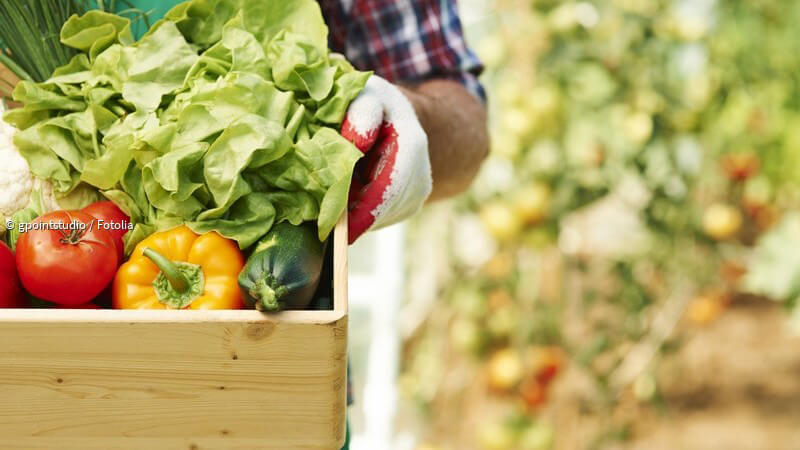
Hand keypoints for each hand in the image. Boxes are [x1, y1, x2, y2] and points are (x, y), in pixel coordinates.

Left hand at [341, 75, 431, 243]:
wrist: (397, 118)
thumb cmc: (374, 103)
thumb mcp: (366, 95)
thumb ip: (362, 111)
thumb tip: (356, 142)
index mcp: (411, 147)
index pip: (388, 190)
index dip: (363, 213)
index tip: (338, 230)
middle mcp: (421, 177)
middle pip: (383, 210)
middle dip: (350, 218)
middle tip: (319, 220)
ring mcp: (417, 196)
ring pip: (380, 219)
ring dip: (352, 216)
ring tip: (330, 200)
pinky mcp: (408, 206)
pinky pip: (379, 219)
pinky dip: (358, 215)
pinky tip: (345, 198)